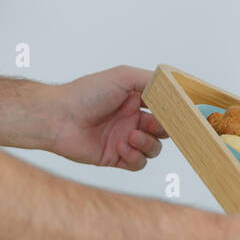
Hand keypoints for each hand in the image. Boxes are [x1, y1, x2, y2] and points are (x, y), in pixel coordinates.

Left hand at [50, 65, 166, 168]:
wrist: (57, 117)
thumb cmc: (86, 93)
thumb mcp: (123, 77)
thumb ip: (152, 81)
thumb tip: (176, 88)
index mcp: (136, 99)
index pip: (165, 108)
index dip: (174, 112)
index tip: (181, 114)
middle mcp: (132, 119)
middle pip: (164, 130)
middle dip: (164, 129)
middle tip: (154, 125)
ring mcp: (124, 139)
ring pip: (153, 149)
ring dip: (148, 144)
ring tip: (131, 137)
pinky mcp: (115, 157)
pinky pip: (138, 163)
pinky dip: (134, 156)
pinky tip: (121, 146)